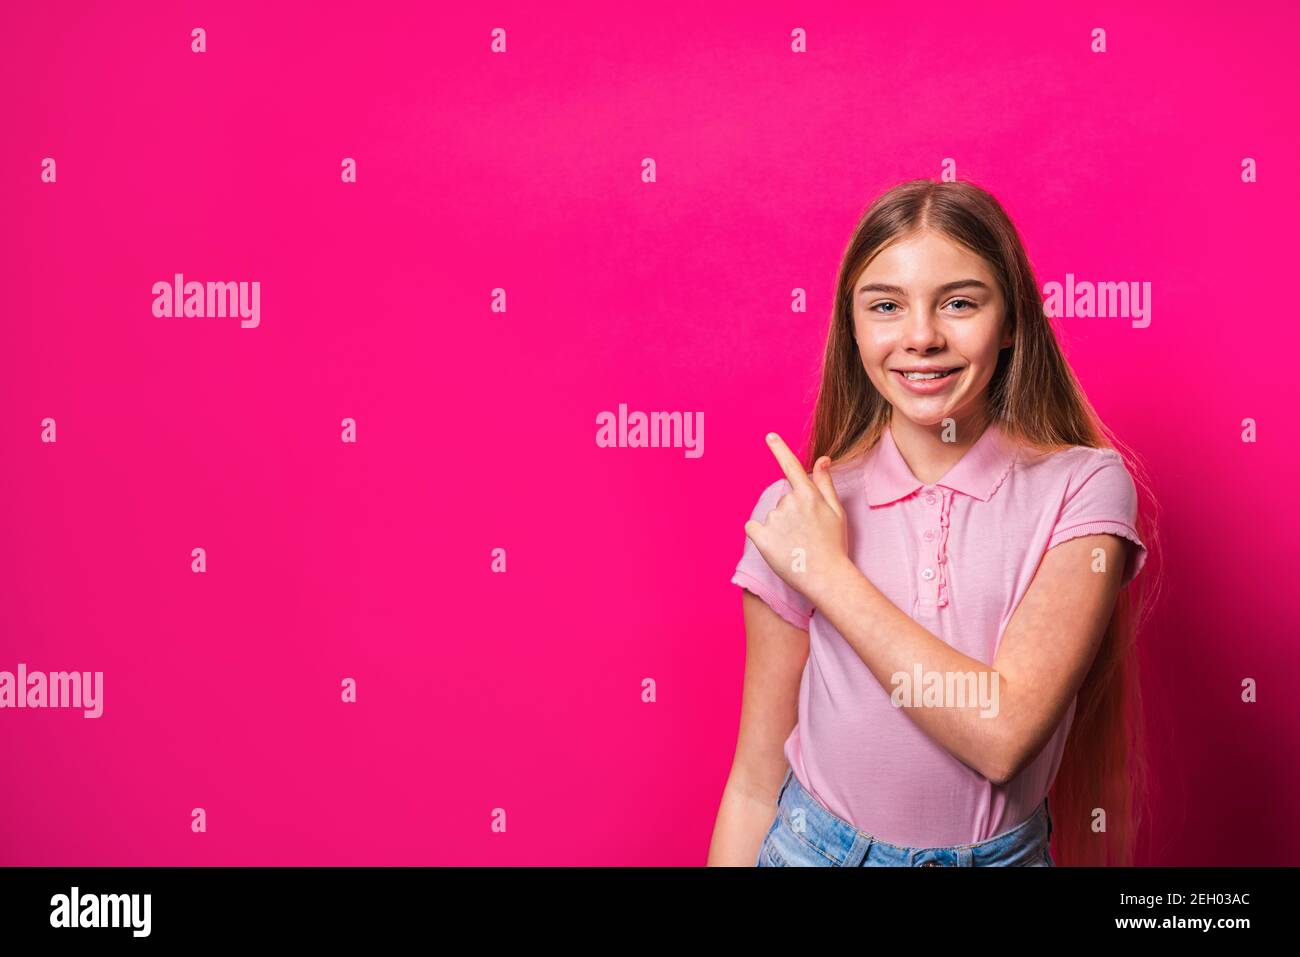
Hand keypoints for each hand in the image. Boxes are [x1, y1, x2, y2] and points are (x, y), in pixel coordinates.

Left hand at [743, 432, 851, 607]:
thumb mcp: (836, 511)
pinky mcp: (761, 537)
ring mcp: (774, 519)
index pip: (791, 466)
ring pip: (771, 517)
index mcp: (808, 494)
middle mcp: (789, 502)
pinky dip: (761, 536)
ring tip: (796, 545)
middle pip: (784, 501)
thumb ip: (825, 483)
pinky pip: (753, 529)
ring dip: (780, 528)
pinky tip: (777, 548)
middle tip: (807, 534)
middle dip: (792, 514)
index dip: (779, 449)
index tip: (769, 436)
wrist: (826, 577)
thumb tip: (822, 458)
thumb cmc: (834, 545)